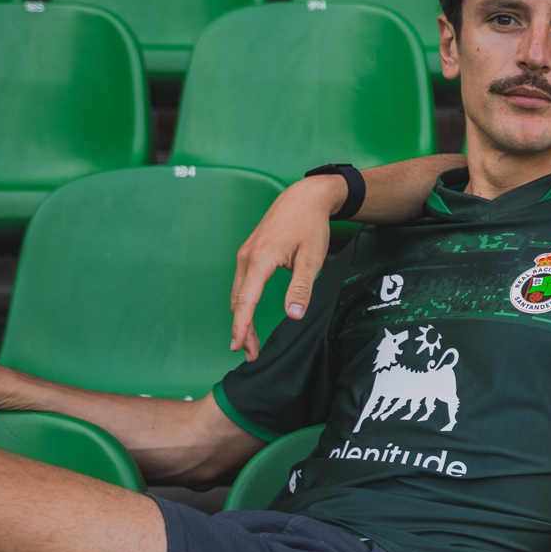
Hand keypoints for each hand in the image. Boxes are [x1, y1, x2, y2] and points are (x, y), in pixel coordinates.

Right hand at [229, 176, 342, 359]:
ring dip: (241, 318)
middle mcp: (246, 257)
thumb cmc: (310, 225)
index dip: (241, 327)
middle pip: (238, 301)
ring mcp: (245, 254)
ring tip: (250, 342)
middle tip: (250, 354)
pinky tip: (249, 315)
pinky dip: (243, 303)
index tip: (238, 348)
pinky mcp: (249, 253)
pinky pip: (241, 284)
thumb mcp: (312, 258)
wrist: (304, 197)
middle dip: (241, 329)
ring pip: (238, 294)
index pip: (246, 301)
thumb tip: (293, 315)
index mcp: (260, 259)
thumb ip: (301, 287)